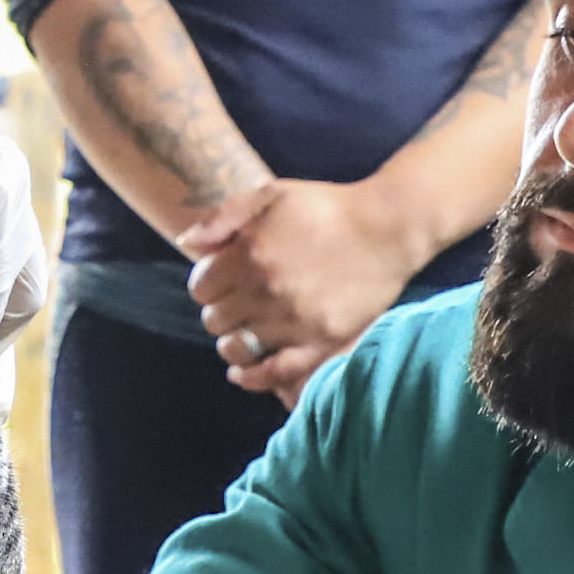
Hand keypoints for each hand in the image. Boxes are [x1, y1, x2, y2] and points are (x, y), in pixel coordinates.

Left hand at [179, 177, 434, 403]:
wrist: (387, 228)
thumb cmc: (327, 208)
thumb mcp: (271, 195)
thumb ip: (223, 217)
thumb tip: (185, 243)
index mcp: (249, 253)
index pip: (200, 288)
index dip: (207, 285)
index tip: (221, 283)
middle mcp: (266, 290)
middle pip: (215, 320)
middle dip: (220, 312)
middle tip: (236, 306)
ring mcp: (293, 320)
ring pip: (236, 348)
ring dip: (232, 343)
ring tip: (241, 334)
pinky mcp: (320, 342)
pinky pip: (272, 374)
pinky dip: (251, 378)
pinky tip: (242, 373)